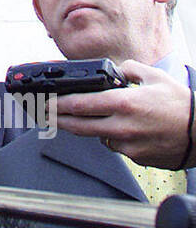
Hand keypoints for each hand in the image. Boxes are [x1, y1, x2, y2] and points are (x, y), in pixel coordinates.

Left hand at [55, 61, 193, 169]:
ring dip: (89, 128)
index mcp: (123, 103)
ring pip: (97, 136)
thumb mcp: (154, 76)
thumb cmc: (181, 105)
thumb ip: (128, 70)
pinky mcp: (135, 158)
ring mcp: (127, 145)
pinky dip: (113, 137)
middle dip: (59, 119)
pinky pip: (116, 146)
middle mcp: (121, 126)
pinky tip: (121, 129)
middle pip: (79, 125)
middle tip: (46, 114)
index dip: (58, 105)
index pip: (80, 105)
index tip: (46, 103)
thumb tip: (114, 70)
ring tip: (82, 118)